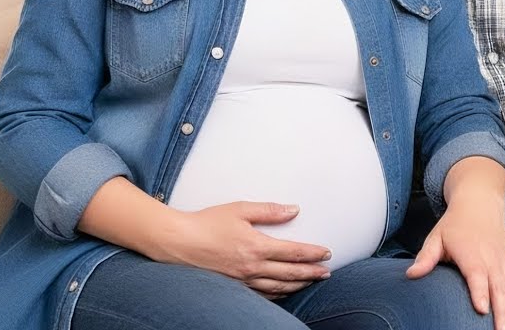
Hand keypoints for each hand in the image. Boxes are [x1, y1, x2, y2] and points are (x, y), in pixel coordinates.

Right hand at [165, 201, 332, 298]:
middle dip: (311, 272)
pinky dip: (278, 294)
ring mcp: (243, 280)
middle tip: (326, 272)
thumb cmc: (207, 223)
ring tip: (311, 281)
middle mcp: (252, 267)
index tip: (327, 253)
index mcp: (256, 247)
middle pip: (290, 273)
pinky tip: (284, 291)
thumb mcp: (240, 209)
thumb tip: (293, 210)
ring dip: (298, 285)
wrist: (178, 242)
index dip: (313, 254)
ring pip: (278, 287)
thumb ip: (269, 211)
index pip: (294, 253)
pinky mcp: (234, 286)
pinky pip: (262, 294)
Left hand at [407, 196, 504, 329]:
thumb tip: (410, 274)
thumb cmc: (455, 225)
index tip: (482, 310)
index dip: (480, 292)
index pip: (477, 274)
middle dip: (502, 313)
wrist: (480, 204)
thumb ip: (426, 257)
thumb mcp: (437, 237)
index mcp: (471, 252)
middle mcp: (492, 257)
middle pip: (499, 287)